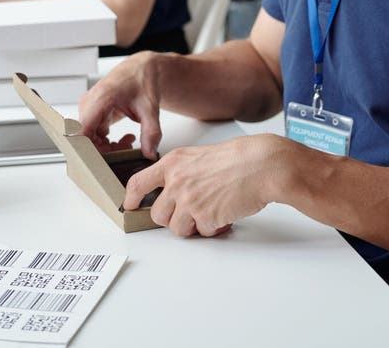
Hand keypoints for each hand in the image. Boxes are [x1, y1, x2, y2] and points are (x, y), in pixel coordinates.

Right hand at [78, 51, 162, 158]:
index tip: (101, 163)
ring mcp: (89, 108)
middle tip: (127, 150)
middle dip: (105, 151)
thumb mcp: (151, 108)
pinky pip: (93, 135)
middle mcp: (90, 102)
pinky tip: (123, 139)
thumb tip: (149, 153)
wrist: (141, 69)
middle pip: (86, 138)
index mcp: (101, 97)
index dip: (87, 150)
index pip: (82, 130)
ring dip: (108, 147)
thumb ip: (151, 132)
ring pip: (89, 139)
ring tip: (128, 143)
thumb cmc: (142, 80)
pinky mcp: (92, 113)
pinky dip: (106, 142)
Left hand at [123, 134, 285, 236]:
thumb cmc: (237, 158)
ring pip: (177, 228)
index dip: (130, 199)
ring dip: (193, 225)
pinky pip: (202, 232)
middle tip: (191, 212)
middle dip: (172, 218)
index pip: (138, 183)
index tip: (128, 207)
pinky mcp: (204, 216)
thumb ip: (180, 173)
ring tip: (211, 211)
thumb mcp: (198, 156)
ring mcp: (189, 200)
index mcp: (173, 163)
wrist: (260, 164)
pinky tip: (225, 212)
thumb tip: (171, 195)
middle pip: (157, 214)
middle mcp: (176, 181)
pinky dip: (213, 227)